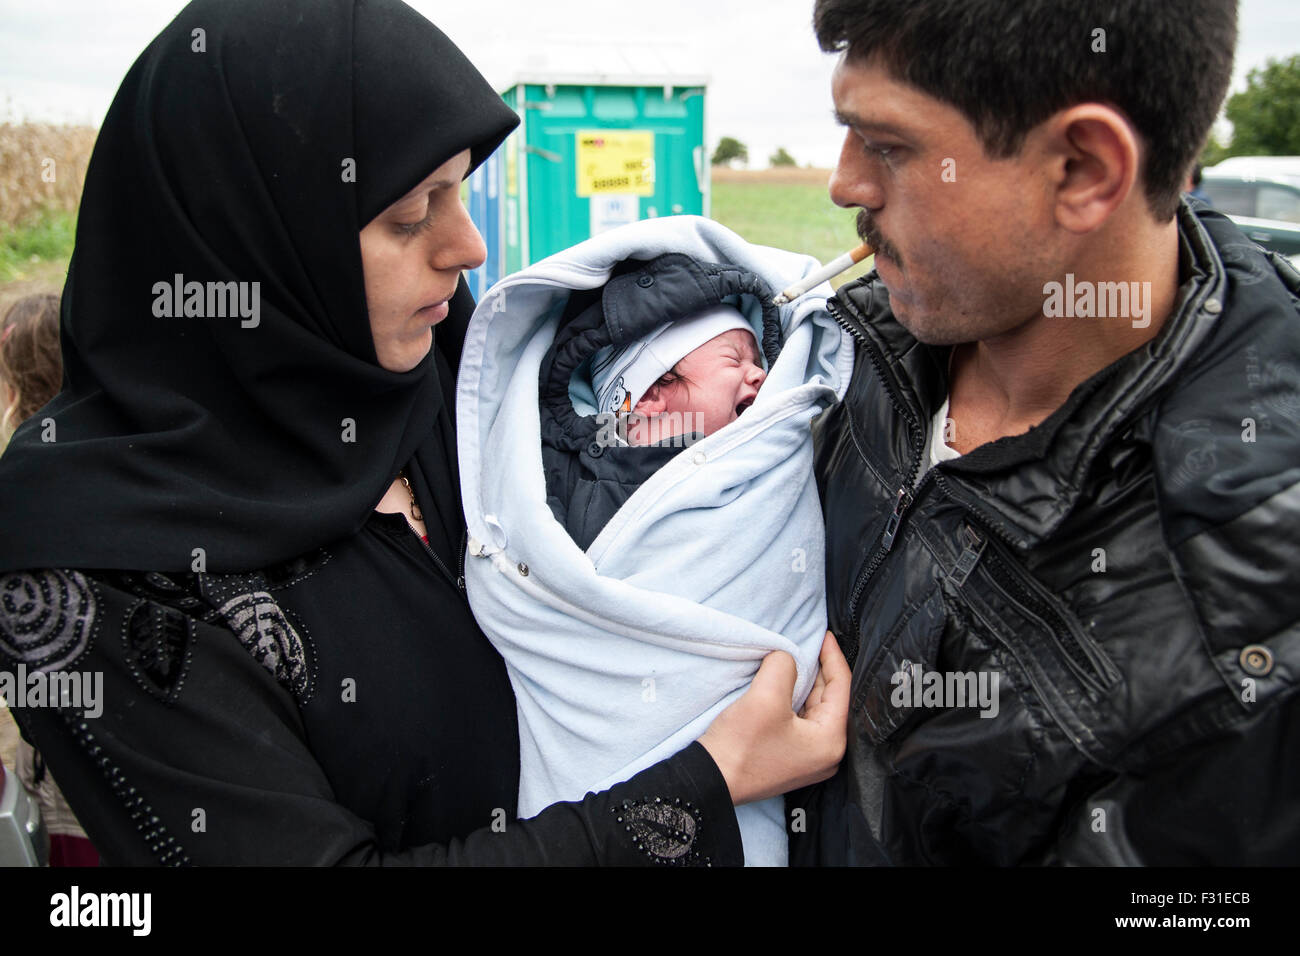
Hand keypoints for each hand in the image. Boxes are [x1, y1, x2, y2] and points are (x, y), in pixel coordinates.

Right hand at [697, 631, 848, 805]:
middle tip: (805, 644)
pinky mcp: (790, 758)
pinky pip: (799, 720)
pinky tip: (781, 684)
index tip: (823, 634)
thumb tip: (786, 657)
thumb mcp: (766, 696)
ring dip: (802, 684)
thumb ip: (784, 666)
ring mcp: (808, 758)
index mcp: (831, 740)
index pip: (841, 687)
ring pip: (813, 708)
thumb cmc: (741, 746)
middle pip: (829, 699)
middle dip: (817, 670)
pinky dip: (792, 699)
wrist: (710, 781)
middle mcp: (827, 753)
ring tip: (792, 659)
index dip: (832, 656)